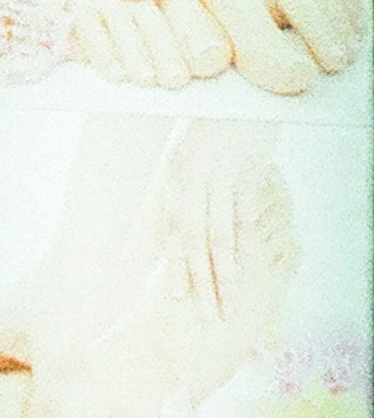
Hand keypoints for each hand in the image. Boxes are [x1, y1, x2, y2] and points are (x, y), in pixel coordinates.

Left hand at [149, 121, 301, 326]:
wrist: (242, 99)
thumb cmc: (212, 134)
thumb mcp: (186, 161)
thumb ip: (177, 198)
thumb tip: (168, 241)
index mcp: (174, 178)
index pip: (174, 231)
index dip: (176, 265)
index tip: (178, 299)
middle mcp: (193, 179)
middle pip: (196, 240)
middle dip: (201, 282)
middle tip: (207, 317)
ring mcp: (221, 177)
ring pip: (221, 235)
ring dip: (226, 274)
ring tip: (228, 306)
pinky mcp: (249, 173)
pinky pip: (245, 217)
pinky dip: (244, 246)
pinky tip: (244, 270)